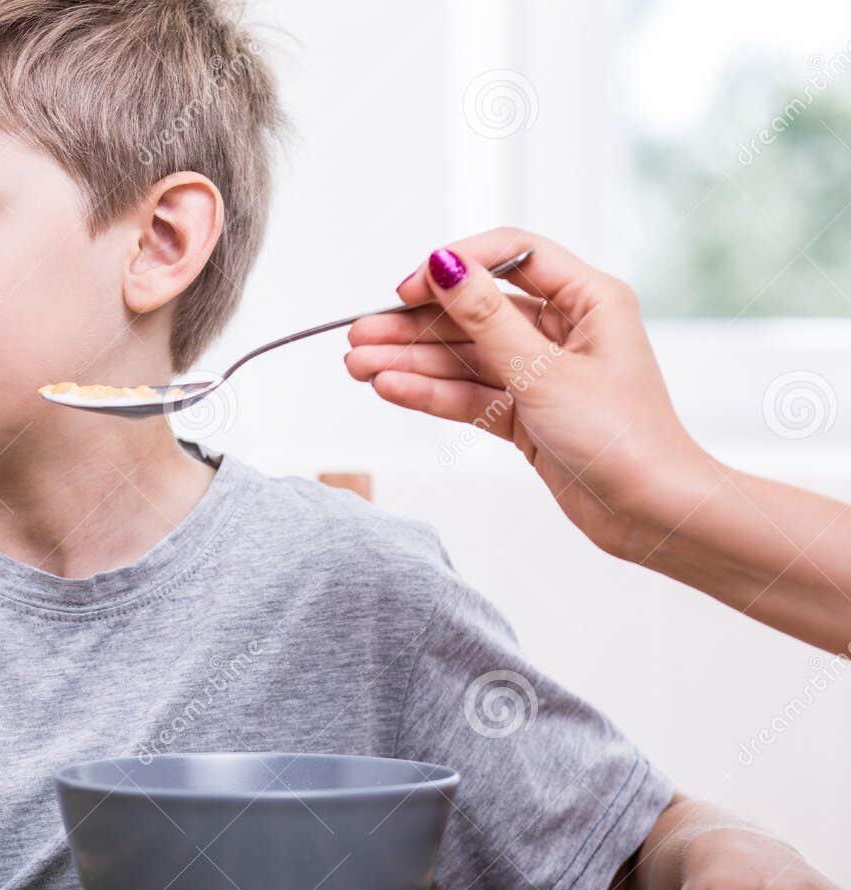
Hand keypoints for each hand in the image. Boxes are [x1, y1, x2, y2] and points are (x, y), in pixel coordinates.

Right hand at [344, 227, 715, 556]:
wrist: (651, 514)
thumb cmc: (625, 440)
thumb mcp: (544, 372)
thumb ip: (485, 318)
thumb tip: (444, 265)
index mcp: (589, 300)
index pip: (511, 256)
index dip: (455, 266)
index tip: (409, 289)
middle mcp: (564, 330)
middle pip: (475, 312)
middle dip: (415, 326)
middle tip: (361, 335)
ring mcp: (541, 374)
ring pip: (464, 358)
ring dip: (412, 363)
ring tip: (359, 366)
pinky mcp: (526, 414)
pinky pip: (469, 394)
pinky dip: (431, 393)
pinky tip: (390, 388)